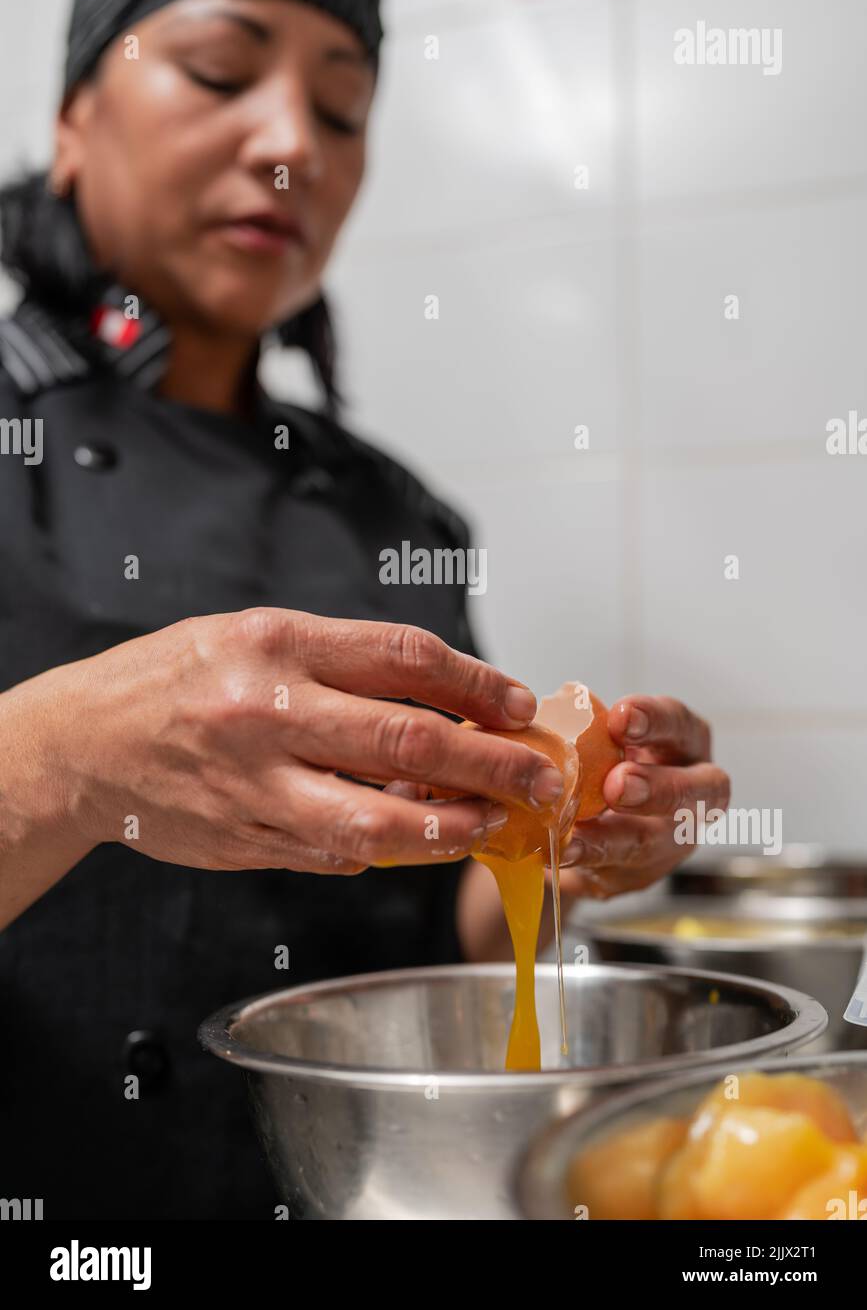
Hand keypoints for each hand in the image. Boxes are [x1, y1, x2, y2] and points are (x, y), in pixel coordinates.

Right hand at [16, 608, 567, 876]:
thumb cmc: (179, 678)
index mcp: (277, 644)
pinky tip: (414, 841)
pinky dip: (383, 849)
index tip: (518, 705)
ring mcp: (253, 785)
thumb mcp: (258, 636)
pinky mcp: (243, 840)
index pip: (404, 657)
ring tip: (488, 826)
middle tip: (539, 780)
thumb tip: (446, 700)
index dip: (476, 683)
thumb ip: (345, 664)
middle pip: (406, 739)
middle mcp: (266, 712)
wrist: (83, 742)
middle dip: (491, 764)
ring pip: (376, 817)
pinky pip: (332, 853)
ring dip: (448, 827)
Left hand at [557, 696, 729, 899]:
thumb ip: (586, 730)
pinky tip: (561, 853)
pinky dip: (587, 861)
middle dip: (657, 788)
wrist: (593, 818)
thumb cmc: (602, 760)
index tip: (620, 717)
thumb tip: (532, 714)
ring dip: (615, 837)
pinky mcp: (641, 873)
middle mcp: (694, 792)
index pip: (681, 725)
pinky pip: (618, 870)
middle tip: (618, 785)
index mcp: (685, 744)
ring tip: (574, 834)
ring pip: (655, 841)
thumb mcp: (601, 738)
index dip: (655, 720)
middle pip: (697, 790)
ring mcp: (673, 839)